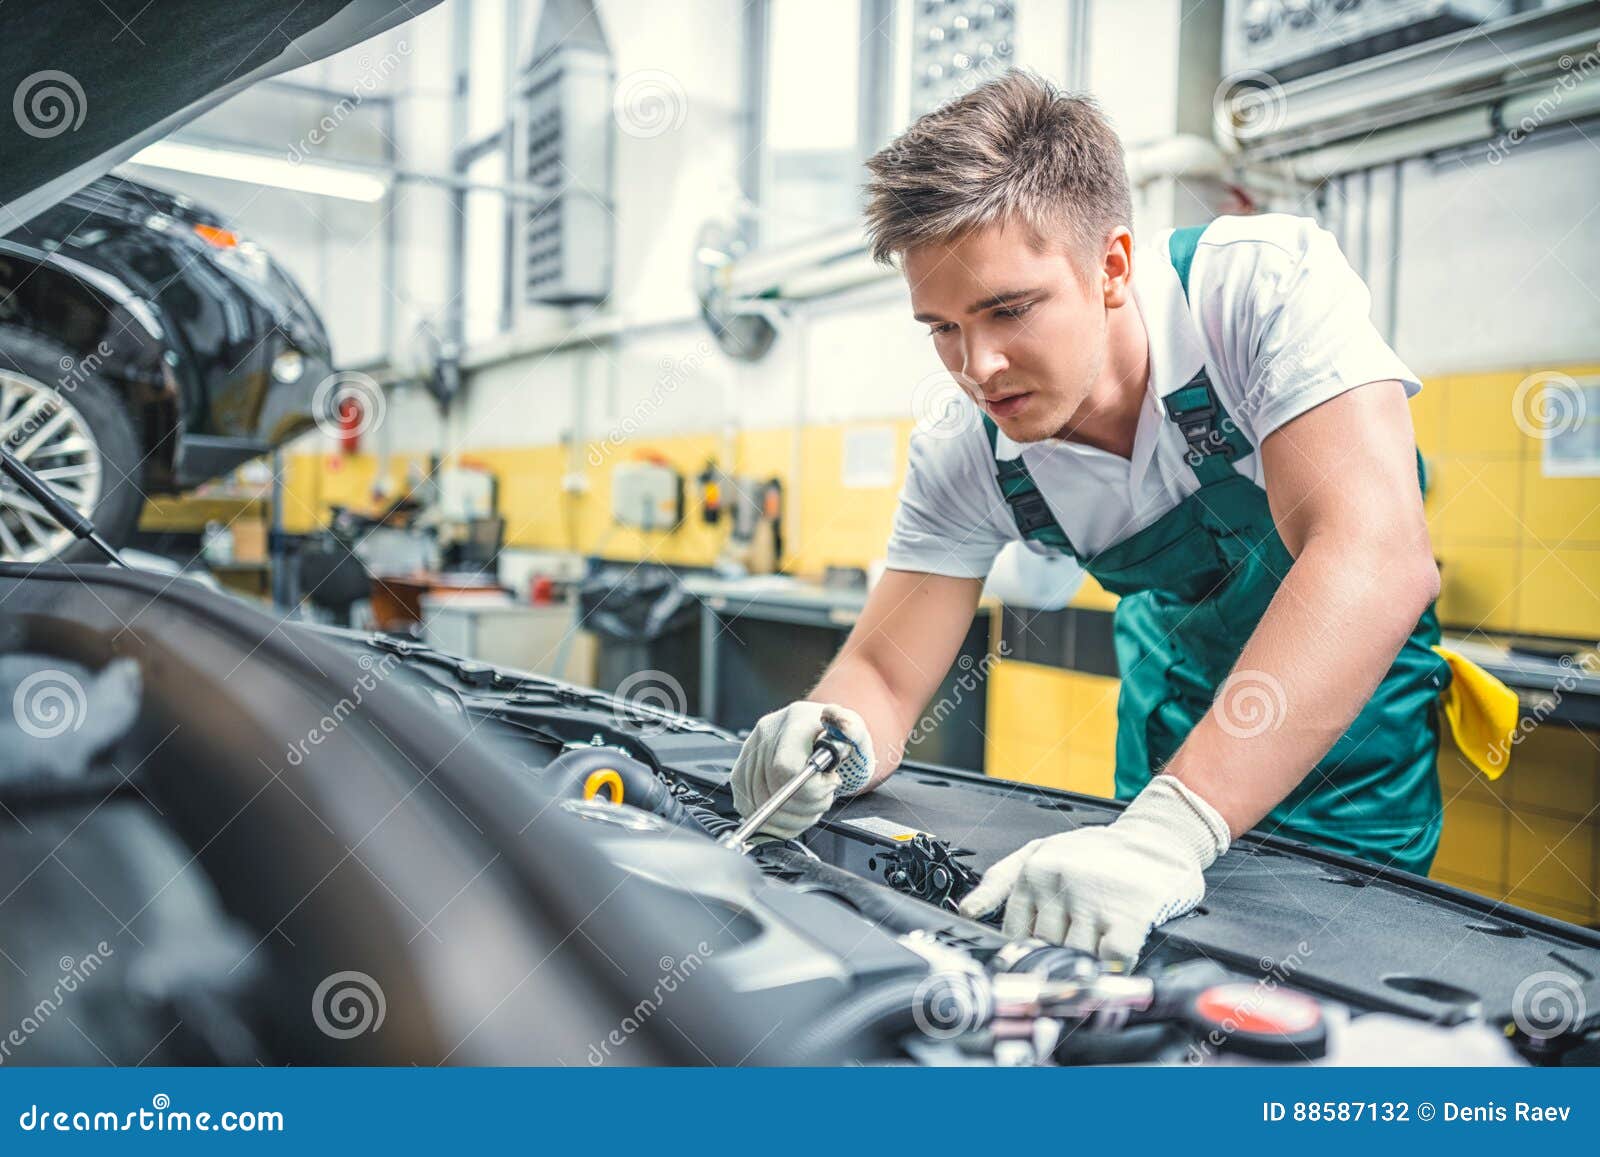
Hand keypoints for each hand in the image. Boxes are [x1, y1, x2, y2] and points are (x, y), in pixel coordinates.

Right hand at [730, 702, 873, 838]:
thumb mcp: (855, 732)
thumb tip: (845, 727)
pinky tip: (794, 809)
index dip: (809, 789)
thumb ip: (852, 730)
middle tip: (824, 797)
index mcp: (794, 720)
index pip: (785, 767)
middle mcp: (766, 733)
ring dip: (792, 815)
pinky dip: (775, 819)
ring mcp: (750, 752)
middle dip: (805, 805)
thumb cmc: (838, 740)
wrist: (822, 739)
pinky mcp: (740, 772)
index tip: (829, 785)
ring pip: (760, 803)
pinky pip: (749, 806)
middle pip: (773, 789)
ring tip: (811, 803)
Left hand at [958, 775, 1230, 963]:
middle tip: (1067, 972)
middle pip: (1044, 950)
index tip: (1034, 968)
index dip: (1025, 956)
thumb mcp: (1042, 851)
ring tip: (1091, 969)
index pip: (1014, 934)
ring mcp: (1094, 898)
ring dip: (1084, 971)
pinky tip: (1114, 966)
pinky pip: (1111, 961)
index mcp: (1033, 872)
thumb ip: (1001, 880)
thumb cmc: (1100, 851)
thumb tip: (966, 910)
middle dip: (1055, 965)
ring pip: (1075, 958)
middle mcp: (1059, 883)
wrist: (1160, 837)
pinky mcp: (1129, 913)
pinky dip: (1112, 971)